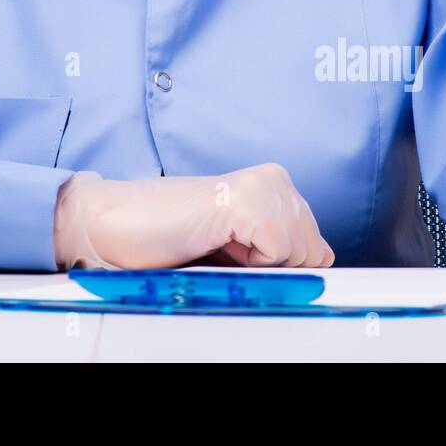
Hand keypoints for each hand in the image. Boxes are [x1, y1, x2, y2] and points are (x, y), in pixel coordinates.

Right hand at [53, 162, 334, 269]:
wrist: (120, 222)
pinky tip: (216, 240)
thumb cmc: (173, 236)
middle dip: (273, 266)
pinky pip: (278, 254)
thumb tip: (324, 261)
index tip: (243, 257)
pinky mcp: (249, 202)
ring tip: (218, 243)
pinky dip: (247, 263)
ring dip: (257, 265)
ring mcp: (264, 186)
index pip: (317, 246)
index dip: (283, 267)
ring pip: (299, 255)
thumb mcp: (241, 244)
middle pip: (313, 253)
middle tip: (225, 248)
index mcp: (274, 183)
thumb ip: (281, 245)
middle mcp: (275, 178)